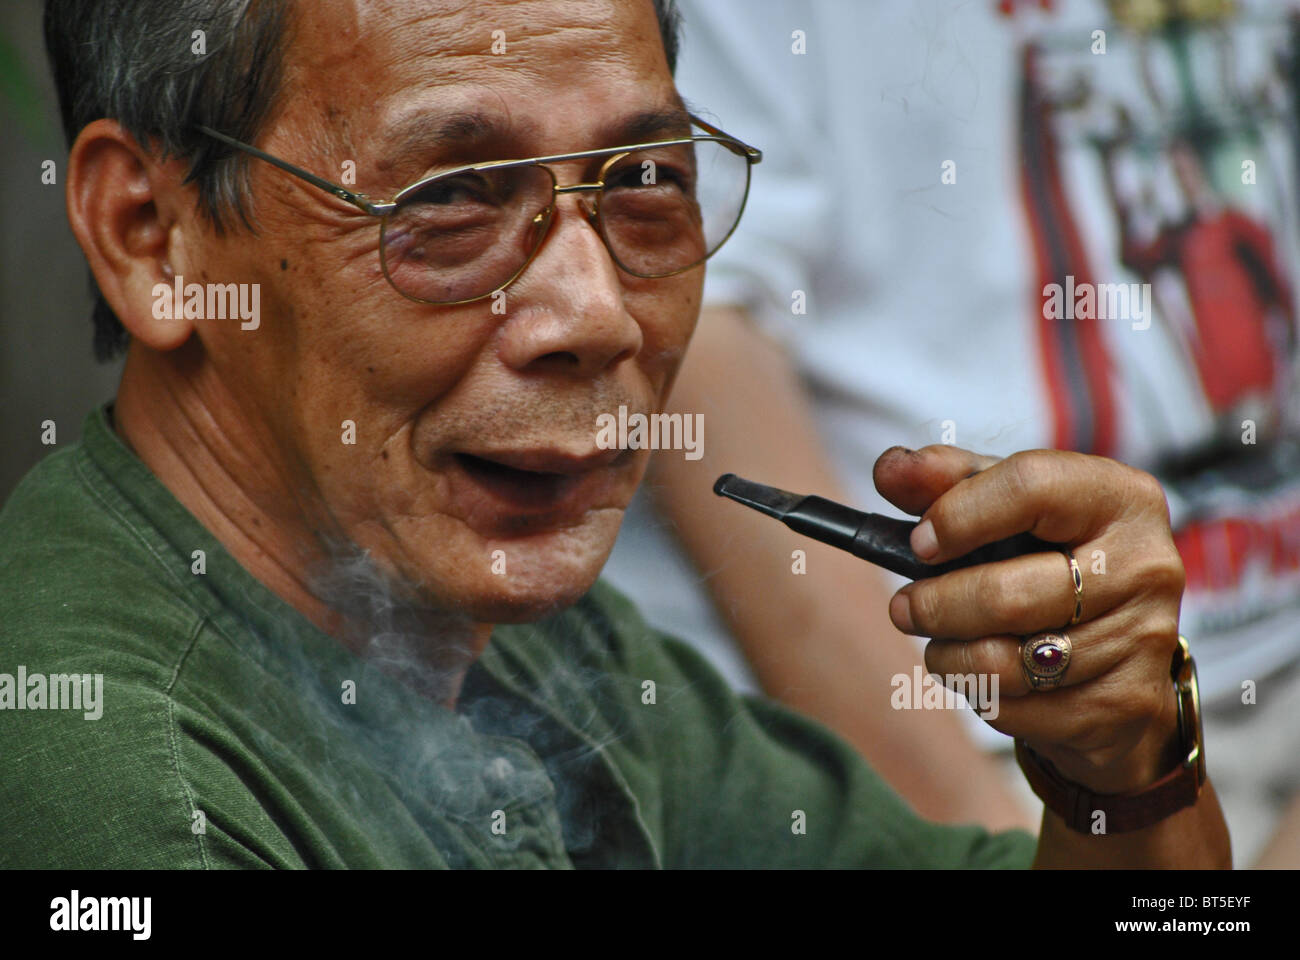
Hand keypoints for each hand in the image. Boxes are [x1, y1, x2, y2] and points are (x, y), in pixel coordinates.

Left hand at [872, 445, 1185, 795]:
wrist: (1122, 652)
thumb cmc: (1055, 562)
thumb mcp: (1008, 506)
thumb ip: (948, 478)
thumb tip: (891, 469)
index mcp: (1120, 497)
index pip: (1030, 487)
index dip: (959, 515)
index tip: (919, 541)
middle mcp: (1145, 565)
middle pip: (1009, 595)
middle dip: (936, 606)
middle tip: (904, 608)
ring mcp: (1141, 638)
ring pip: (1008, 661)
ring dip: (951, 657)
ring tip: (942, 644)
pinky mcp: (1126, 701)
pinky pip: (1021, 708)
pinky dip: (983, 695)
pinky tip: (987, 676)